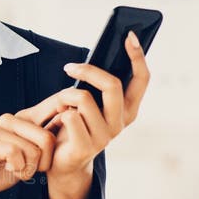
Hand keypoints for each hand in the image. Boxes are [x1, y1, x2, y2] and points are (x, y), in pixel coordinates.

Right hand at [0, 104, 58, 198]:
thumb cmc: (2, 170)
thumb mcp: (29, 156)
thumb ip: (43, 143)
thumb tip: (67, 125)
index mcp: (21, 120)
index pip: (50, 111)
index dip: (62, 119)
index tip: (65, 136)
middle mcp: (10, 120)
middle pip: (47, 138)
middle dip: (44, 162)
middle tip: (30, 169)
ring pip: (32, 150)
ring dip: (28, 169)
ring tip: (16, 169)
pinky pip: (15, 153)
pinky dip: (17, 168)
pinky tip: (9, 169)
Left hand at [20, 30, 150, 185]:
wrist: (62, 162)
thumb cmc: (75, 126)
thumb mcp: (90, 103)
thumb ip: (98, 86)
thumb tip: (97, 58)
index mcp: (128, 109)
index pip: (142, 79)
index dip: (137, 56)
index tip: (129, 36)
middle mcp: (121, 123)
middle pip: (112, 85)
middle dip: (88, 71)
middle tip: (70, 67)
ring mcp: (105, 137)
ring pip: (84, 99)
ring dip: (65, 98)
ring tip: (61, 107)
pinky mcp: (86, 147)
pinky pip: (69, 117)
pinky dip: (58, 114)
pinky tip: (56, 122)